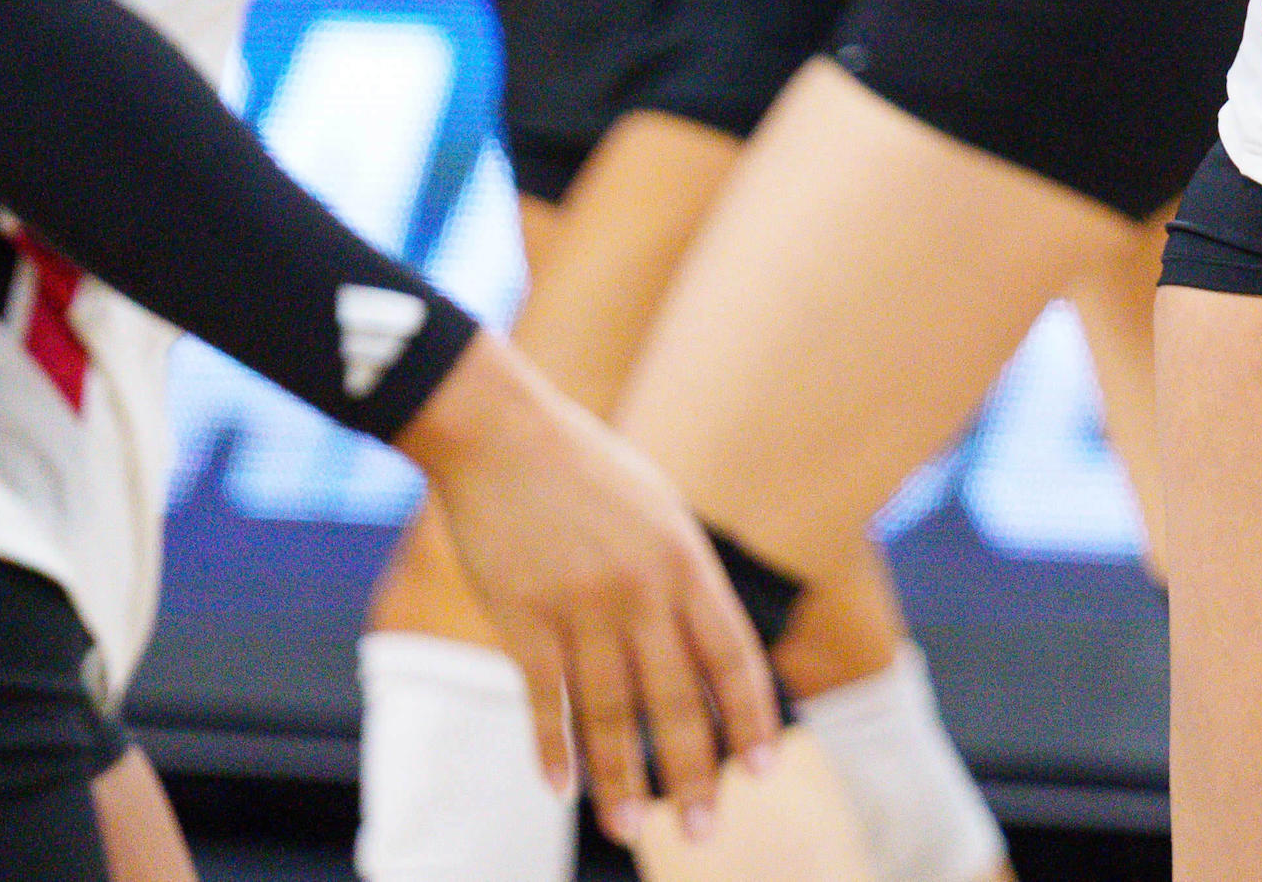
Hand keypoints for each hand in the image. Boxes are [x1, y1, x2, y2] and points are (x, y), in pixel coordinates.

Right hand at [402, 339, 781, 841]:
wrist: (499, 430)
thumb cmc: (583, 467)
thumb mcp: (657, 507)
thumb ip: (681, 575)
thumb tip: (704, 645)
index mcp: (685, 560)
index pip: (731, 657)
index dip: (749, 717)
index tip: (761, 768)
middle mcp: (641, 590)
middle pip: (676, 702)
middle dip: (693, 773)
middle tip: (702, 832)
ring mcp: (580, 606)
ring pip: (610, 715)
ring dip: (621, 780)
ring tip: (630, 829)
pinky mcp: (522, 617)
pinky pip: (545, 701)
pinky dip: (554, 749)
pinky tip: (563, 790)